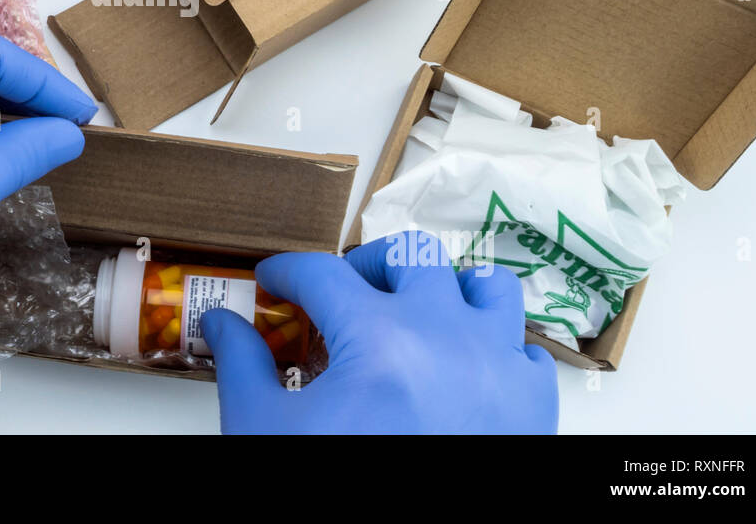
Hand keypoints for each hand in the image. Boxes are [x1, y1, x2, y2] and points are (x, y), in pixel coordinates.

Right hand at [201, 231, 558, 433]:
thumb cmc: (338, 499)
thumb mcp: (267, 432)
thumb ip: (243, 367)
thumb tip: (223, 324)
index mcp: (377, 340)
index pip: (321, 272)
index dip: (288, 270)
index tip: (275, 281)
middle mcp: (446, 338)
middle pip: (409, 256)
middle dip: (366, 264)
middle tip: (341, 292)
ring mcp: (497, 368)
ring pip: (485, 285)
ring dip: (446, 288)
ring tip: (415, 310)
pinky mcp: (532, 407)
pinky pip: (522, 347)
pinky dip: (492, 345)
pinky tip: (459, 366)